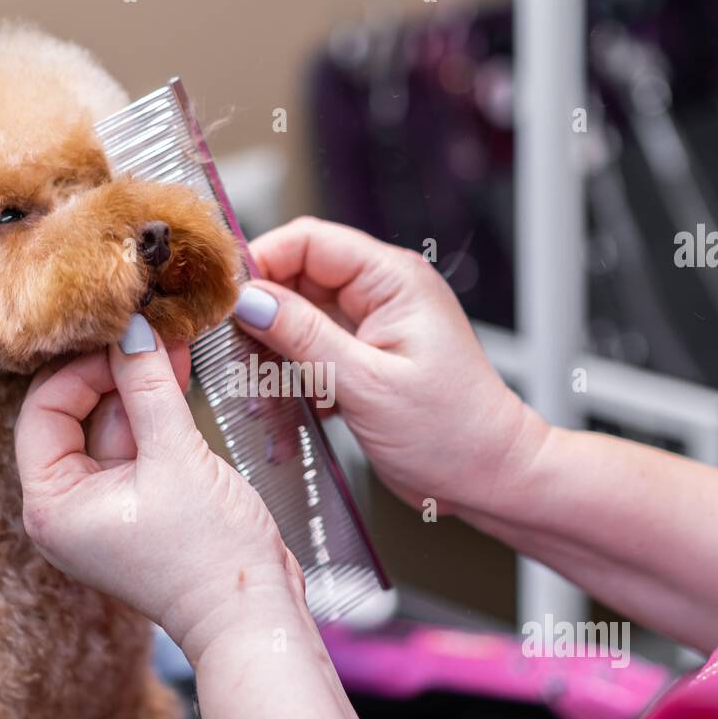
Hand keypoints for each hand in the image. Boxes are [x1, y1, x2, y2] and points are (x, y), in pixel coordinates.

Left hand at [14, 316, 305, 661]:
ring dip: (138, 387)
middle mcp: (65, 509)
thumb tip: (133, 327)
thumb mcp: (177, 458)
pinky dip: (153, 413)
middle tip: (150, 329)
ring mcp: (100, 510)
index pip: (43, 411)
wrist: (253, 616)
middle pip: (73, 416)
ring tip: (172, 341)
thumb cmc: (210, 557)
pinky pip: (133, 447)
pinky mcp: (134, 507)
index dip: (83, 367)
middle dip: (114, 372)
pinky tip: (176, 373)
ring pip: (107, 426)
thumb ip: (149, 387)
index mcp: (52, 506)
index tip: (125, 336)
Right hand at [236, 217, 547, 516]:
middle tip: (234, 349)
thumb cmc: (455, 433)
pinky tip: (287, 403)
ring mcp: (373, 326)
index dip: (262, 261)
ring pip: (299, 317)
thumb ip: (304, 337)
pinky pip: (312, 350)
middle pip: (298, 277)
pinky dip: (292, 374)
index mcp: (393, 280)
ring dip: (275, 350)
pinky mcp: (364, 359)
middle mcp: (382, 294)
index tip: (228, 298)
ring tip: (262, 387)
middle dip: (263, 312)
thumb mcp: (367, 384)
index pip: (309, 241)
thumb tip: (251, 300)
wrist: (490, 477)